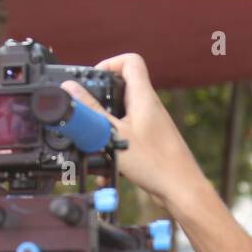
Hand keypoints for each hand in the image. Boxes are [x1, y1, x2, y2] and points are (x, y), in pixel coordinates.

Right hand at [60, 53, 208, 216]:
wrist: (181, 190)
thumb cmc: (155, 164)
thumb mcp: (113, 135)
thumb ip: (91, 111)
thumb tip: (70, 89)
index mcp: (143, 97)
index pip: (130, 61)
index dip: (109, 63)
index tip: (92, 80)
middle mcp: (149, 107)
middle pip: (121, 89)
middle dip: (99, 101)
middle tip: (87, 113)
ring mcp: (150, 125)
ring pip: (121, 117)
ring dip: (104, 130)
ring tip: (93, 145)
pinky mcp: (149, 143)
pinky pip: (126, 138)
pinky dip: (114, 149)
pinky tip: (106, 169)